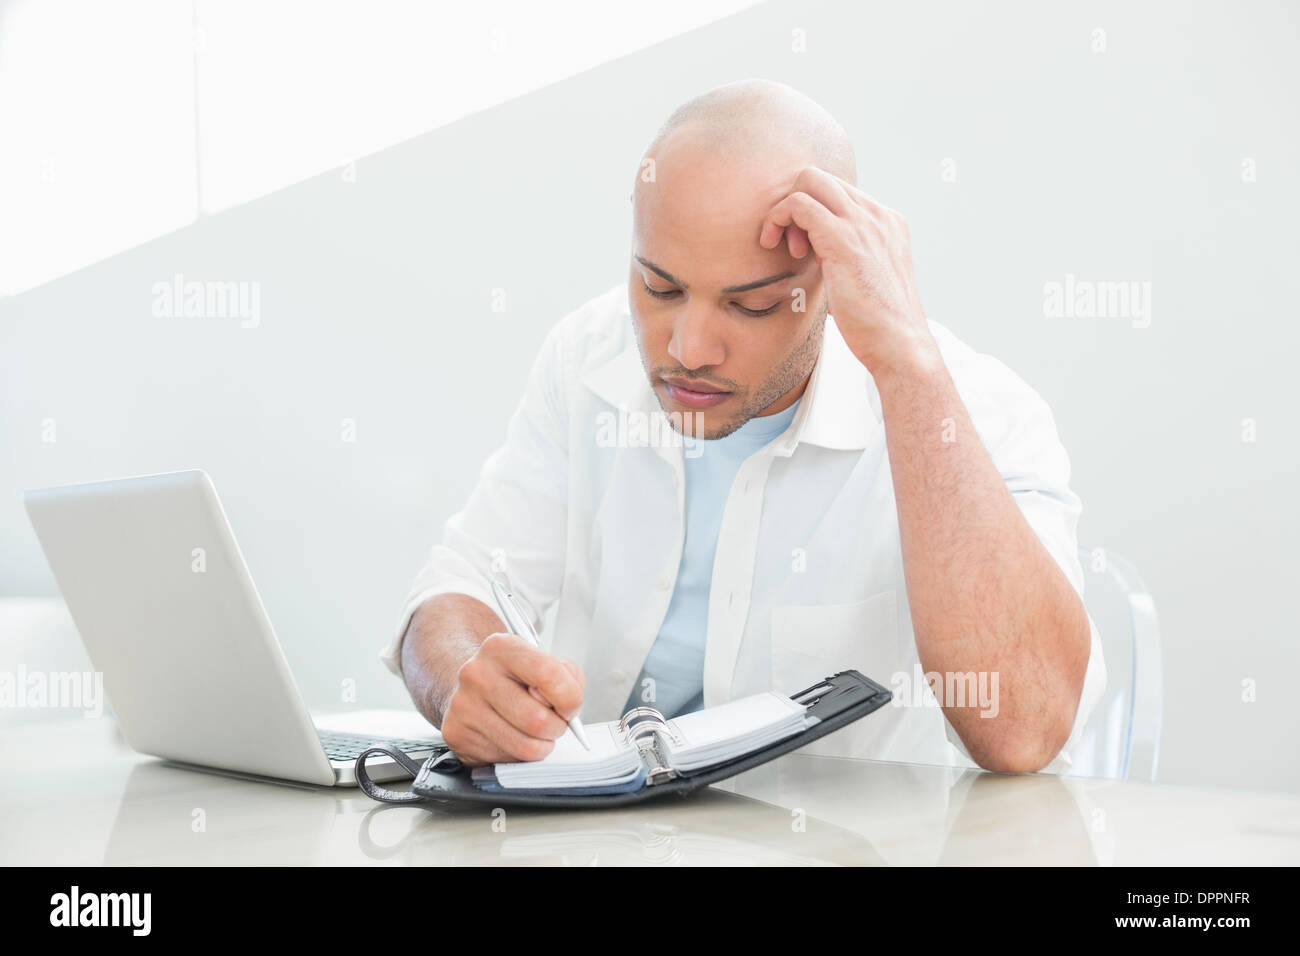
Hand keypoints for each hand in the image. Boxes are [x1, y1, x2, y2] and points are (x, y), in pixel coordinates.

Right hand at [440, 632, 585, 765]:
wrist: (471, 687)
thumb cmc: (515, 677)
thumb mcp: (543, 662)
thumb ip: (566, 677)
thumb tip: (567, 707)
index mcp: (500, 647)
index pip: (547, 674)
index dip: (569, 697)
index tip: (570, 706)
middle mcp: (476, 673)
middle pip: (537, 719)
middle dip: (557, 728)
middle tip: (554, 722)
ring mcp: (462, 705)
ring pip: (525, 746)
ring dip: (542, 746)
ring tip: (537, 733)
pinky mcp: (456, 734)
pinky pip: (506, 760)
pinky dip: (520, 755)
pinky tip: (513, 738)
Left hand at [758, 166, 938, 377]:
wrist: (899, 345)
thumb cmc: (879, 325)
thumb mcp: (866, 281)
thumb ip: (848, 259)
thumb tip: (824, 262)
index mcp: (886, 223)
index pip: (838, 193)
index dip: (812, 214)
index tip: (803, 248)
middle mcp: (877, 215)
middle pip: (821, 178)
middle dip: (796, 205)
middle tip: (790, 245)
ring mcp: (863, 223)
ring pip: (809, 181)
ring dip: (785, 211)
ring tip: (785, 249)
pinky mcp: (843, 238)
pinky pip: (799, 204)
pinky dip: (779, 218)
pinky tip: (775, 247)